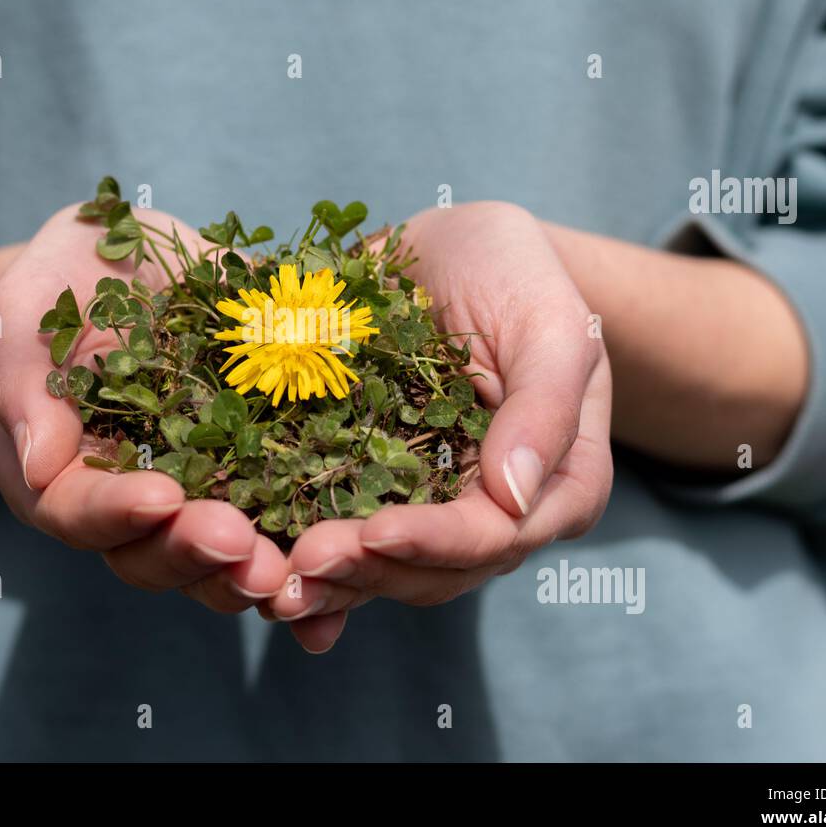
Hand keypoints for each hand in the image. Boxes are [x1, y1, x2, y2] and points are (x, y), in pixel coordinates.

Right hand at [0, 205, 286, 610]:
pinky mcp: (255, 476)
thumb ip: (23, 381)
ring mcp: (195, 496)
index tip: (163, 497)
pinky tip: (339, 586)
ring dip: (252, 574)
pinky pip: (281, 529)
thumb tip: (38, 465)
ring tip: (292, 570)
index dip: (118, 512)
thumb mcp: (23, 310)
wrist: (125, 266)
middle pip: (151, 556)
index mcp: (59, 471)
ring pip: (218, 562)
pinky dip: (309, 566)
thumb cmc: (60, 280)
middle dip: (195, 554)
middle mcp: (127, 502)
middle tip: (240, 543)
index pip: (78, 511)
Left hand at [269, 202, 613, 651]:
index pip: (497, 535)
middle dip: (369, 570)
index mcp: (561, 485)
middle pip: (436, 569)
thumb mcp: (549, 321)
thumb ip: (545, 407)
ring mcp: (436, 506)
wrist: (452, 246)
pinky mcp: (378, 489)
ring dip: (332, 580)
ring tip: (274, 580)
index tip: (374, 533)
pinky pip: (345, 535)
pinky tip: (264, 574)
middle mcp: (500, 513)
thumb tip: (517, 498)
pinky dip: (308, 558)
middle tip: (303, 563)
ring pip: (386, 568)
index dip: (435, 543)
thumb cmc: (514, 271)